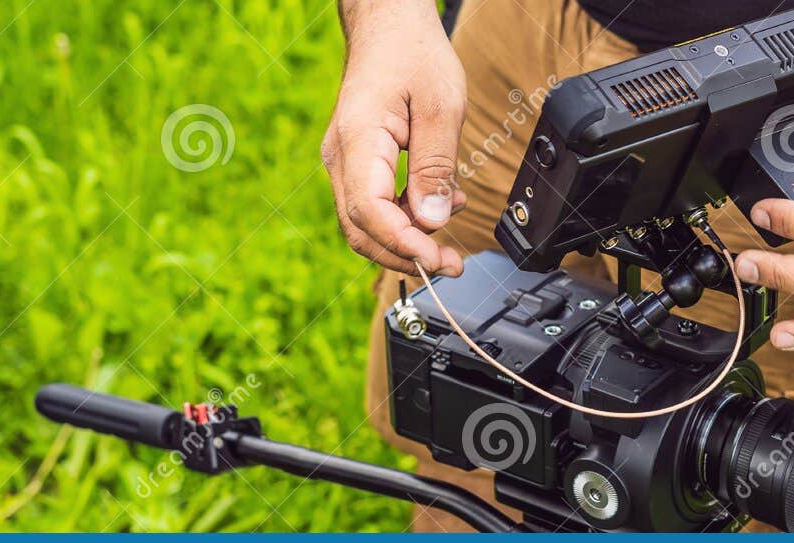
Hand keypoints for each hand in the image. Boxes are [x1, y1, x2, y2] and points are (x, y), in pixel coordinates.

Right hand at [322, 0, 465, 275]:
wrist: (389, 26)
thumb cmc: (413, 55)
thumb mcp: (441, 107)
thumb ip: (436, 166)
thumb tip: (433, 220)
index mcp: (358, 140)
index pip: (370, 212)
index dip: (404, 244)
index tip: (438, 259)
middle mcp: (340, 157)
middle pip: (362, 229)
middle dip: (406, 256)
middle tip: (452, 265)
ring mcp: (344, 162)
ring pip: (367, 223)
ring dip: (409, 239)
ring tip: (453, 237)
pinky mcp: (357, 163)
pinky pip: (375, 204)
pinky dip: (407, 217)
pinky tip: (442, 206)